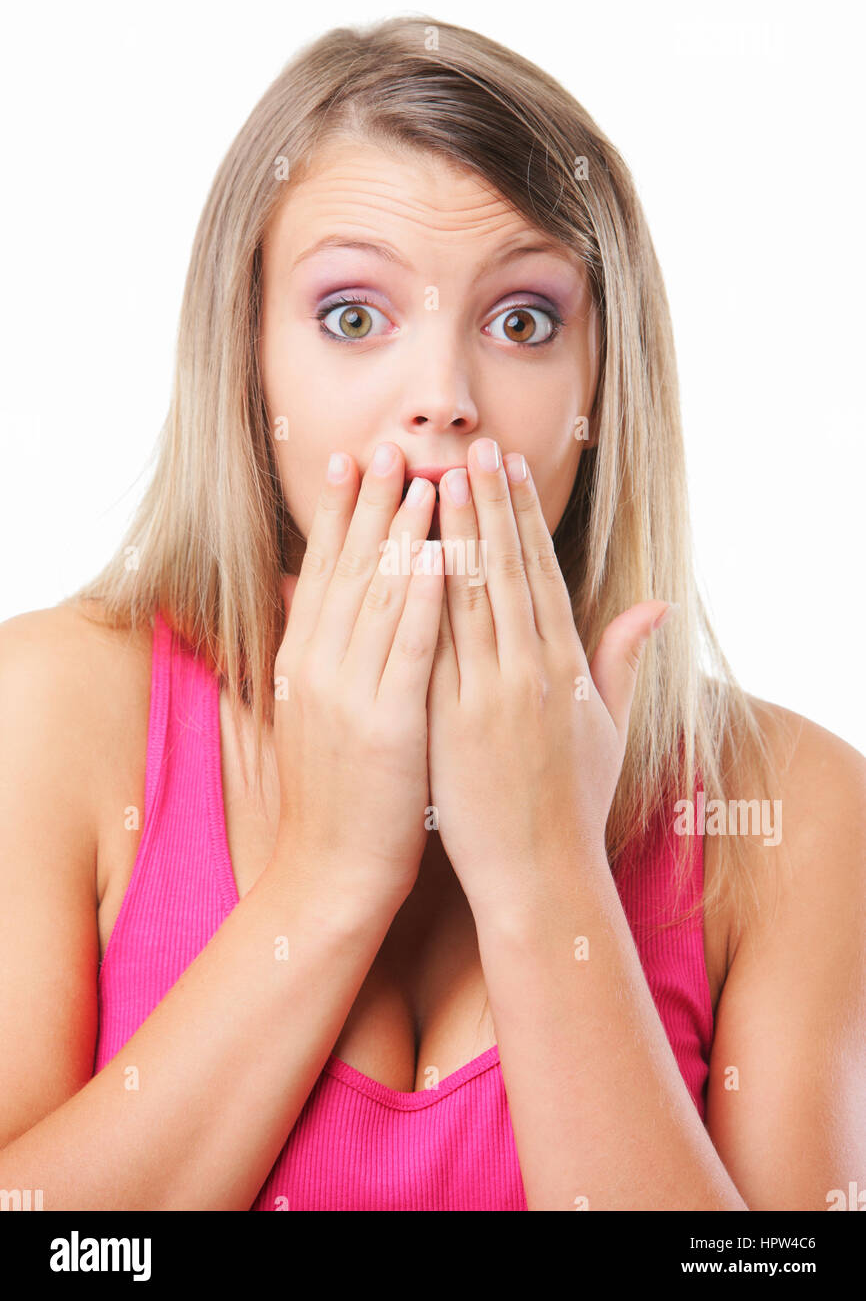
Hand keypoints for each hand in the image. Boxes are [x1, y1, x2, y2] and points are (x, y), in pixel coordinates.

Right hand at [271, 444, 443, 915]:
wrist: (331, 870)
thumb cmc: (336, 790)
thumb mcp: (312, 712)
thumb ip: (318, 651)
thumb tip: (310, 598)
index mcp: (304, 661)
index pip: (324, 571)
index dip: (339, 513)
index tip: (351, 460)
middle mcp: (319, 668)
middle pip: (349, 570)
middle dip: (370, 504)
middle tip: (387, 446)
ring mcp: (349, 695)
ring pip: (380, 599)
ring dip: (405, 535)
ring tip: (427, 480)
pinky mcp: (386, 726)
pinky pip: (409, 651)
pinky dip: (425, 600)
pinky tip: (443, 556)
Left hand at [425, 436, 673, 917]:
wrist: (538, 876)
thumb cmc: (573, 803)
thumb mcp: (610, 728)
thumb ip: (623, 661)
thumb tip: (656, 606)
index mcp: (566, 667)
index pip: (539, 572)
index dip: (521, 516)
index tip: (507, 468)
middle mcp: (528, 672)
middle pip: (501, 572)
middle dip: (483, 505)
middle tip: (468, 448)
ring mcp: (484, 696)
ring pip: (463, 599)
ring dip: (447, 534)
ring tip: (431, 478)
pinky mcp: (444, 723)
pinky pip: (426, 647)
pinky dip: (414, 598)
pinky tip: (399, 555)